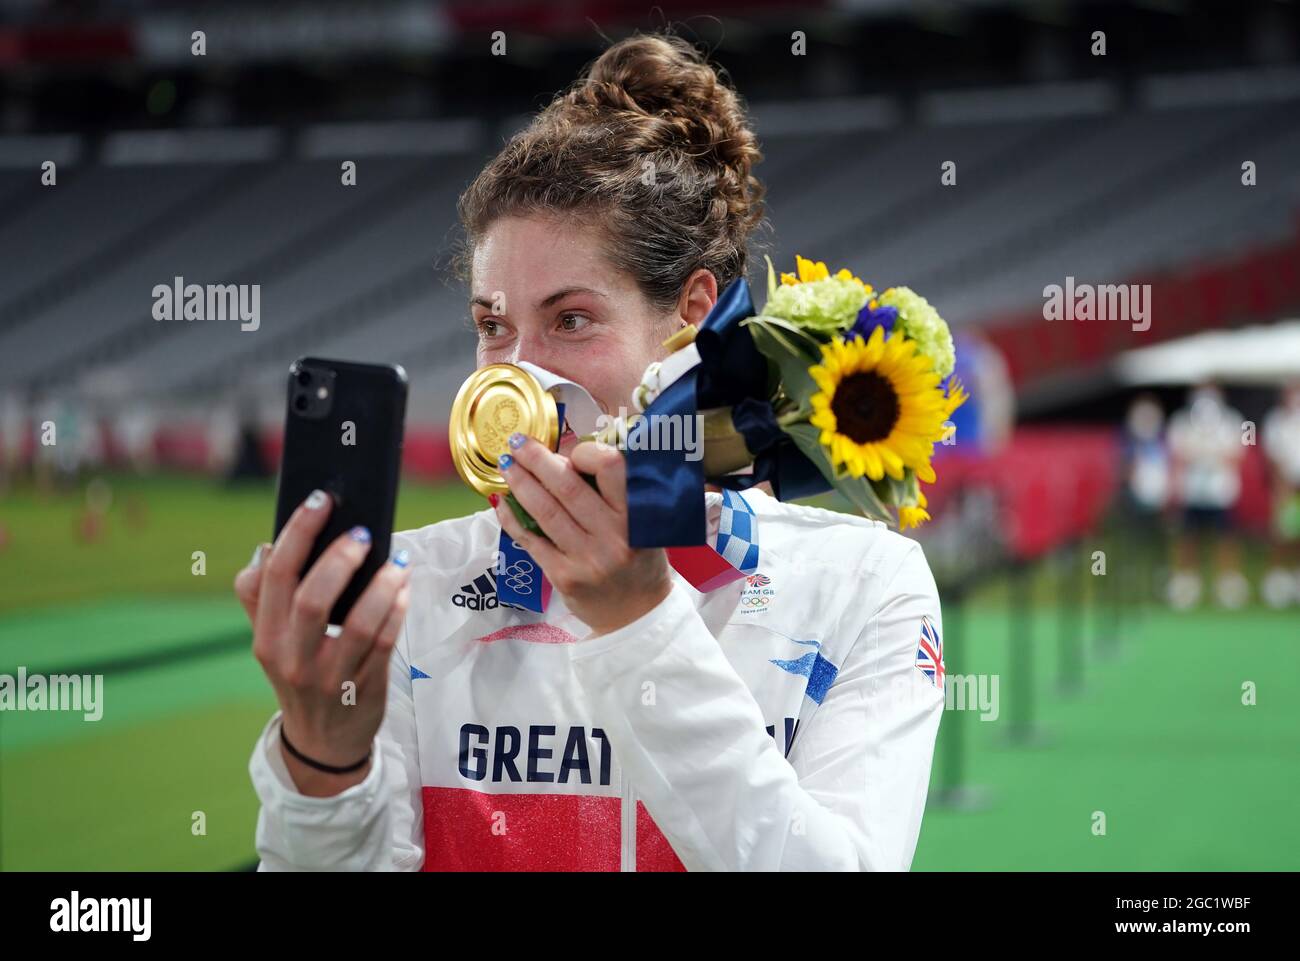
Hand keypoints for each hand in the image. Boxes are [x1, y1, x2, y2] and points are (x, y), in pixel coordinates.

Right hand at [234, 490, 410, 795]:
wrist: (320, 742)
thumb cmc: (299, 672)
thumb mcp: (269, 641)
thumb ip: (260, 597)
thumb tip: (264, 549)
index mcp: (265, 636)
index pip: (274, 576)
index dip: (297, 533)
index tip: (321, 499)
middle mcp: (290, 657)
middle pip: (311, 599)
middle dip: (339, 559)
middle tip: (362, 531)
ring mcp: (328, 677)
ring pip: (357, 624)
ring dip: (381, 586)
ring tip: (397, 561)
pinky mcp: (363, 689)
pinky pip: (384, 644)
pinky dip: (396, 612)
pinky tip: (404, 589)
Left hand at [494, 434, 671, 635]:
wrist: (636, 616)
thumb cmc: (639, 561)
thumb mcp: (644, 524)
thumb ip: (615, 494)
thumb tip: (568, 458)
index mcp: (637, 515)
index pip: (610, 467)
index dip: (584, 452)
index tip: (570, 450)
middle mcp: (613, 536)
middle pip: (567, 486)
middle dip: (537, 459)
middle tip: (518, 442)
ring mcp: (587, 558)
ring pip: (545, 511)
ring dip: (520, 483)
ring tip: (506, 464)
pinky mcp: (564, 577)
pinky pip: (532, 541)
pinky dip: (513, 519)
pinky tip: (501, 503)